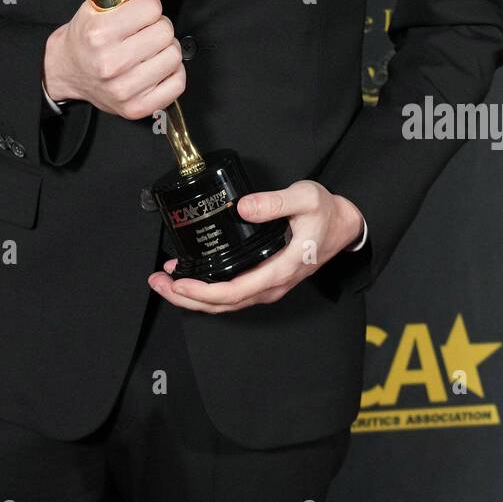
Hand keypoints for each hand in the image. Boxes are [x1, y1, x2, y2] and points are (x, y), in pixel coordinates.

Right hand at [42, 0, 185, 119]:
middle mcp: (110, 63)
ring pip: (174, 56)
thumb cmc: (87, 34)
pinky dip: (171, 73)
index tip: (134, 14)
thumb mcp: (103, 1)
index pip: (152, 7)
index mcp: (99, 33)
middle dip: (157, 27)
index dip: (146, 6)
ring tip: (146, 50)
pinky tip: (153, 68)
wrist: (68, 70)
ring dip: (165, 50)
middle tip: (140, 33)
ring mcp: (124, 89)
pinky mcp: (136, 108)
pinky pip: (177, 84)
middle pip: (166, 31)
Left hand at [148, 181, 363, 312]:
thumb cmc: (326, 212)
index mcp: (281, 269)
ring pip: (226, 303)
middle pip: (224, 303)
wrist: (345, 225)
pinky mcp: (265, 281)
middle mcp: (273, 285)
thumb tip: (242, 208)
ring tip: (164, 281)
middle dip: (186, 297)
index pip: (235, 291)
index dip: (202, 291)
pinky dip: (207, 291)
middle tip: (157, 280)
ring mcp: (269, 286)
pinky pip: (233, 295)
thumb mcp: (305, 198)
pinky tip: (190, 277)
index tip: (178, 280)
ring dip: (193, 297)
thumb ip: (274, 202)